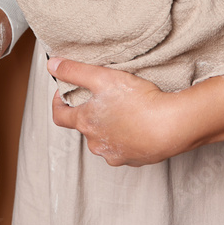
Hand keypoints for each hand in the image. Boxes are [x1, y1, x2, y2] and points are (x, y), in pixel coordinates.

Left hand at [48, 57, 190, 166]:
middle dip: (89, 111)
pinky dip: (126, 136)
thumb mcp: (102, 77)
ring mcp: (115, 155)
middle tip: (103, 95)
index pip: (59, 116)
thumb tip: (52, 65)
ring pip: (104, 138)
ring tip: (123, 108)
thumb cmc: (138, 101)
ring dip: (108, 125)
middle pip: (84, 126)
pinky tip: (138, 122)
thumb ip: (74, 70)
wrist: (171, 126)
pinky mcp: (134, 160)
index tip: (66, 91)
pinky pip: (124, 147)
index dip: (58, 102)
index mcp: (85, 123)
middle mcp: (96, 143)